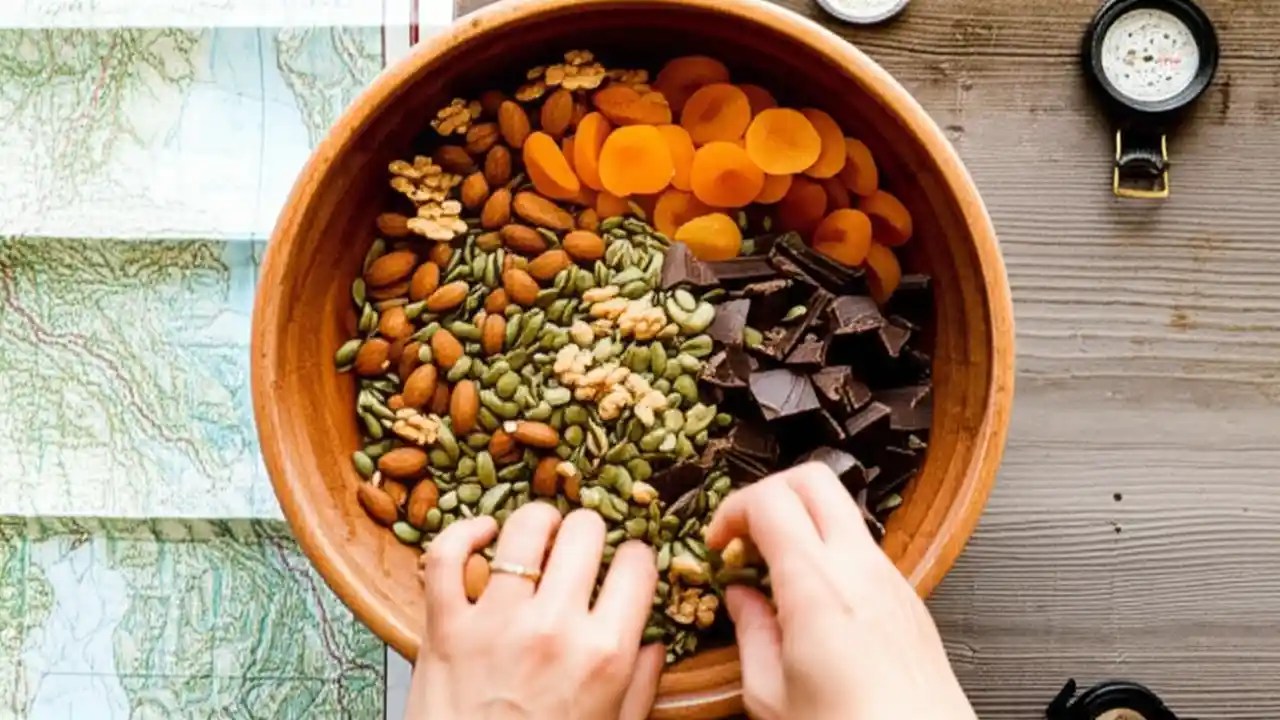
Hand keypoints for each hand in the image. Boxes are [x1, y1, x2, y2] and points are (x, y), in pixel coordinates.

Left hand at [405, 502, 662, 719]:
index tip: (626, 565)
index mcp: (605, 654)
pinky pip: (447, 554)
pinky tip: (483, 533)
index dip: (636, 557)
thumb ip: (641, 685)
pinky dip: (464, 532)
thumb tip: (655, 642)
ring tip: (539, 537)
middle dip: (590, 532)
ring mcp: (496, 621)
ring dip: (537, 523)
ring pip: (525, 528)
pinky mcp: (445, 625)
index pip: (638, 563)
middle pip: (586, 530)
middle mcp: (555, 627)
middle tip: (582, 549)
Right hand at [706, 462, 975, 719]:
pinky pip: (863, 548)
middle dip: (769, 493)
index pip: (768, 499)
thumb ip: (750, 633)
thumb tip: (740, 599)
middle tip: (745, 535)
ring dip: (802, 523)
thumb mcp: (771, 695)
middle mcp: (860, 569)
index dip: (732, 510)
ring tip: (775, 572)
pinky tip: (812, 599)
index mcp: (817, 587)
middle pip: (813, 479)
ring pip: (841, 511)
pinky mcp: (908, 597)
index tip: (719, 543)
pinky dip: (830, 552)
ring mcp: (890, 578)